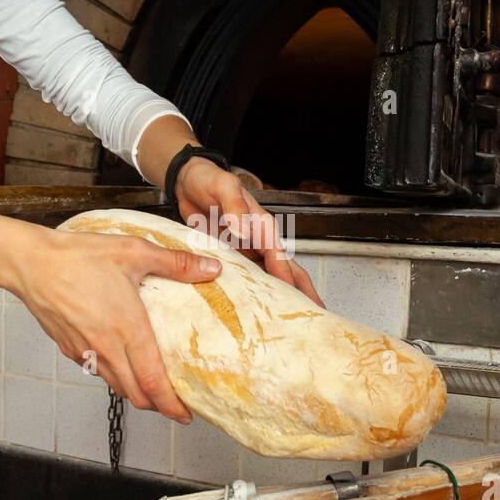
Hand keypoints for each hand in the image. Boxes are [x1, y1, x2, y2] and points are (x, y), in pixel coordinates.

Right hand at [9, 226, 221, 422]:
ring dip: (137, 392)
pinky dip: (114, 376)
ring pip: (116, 386)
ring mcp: (85, 351)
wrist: (31, 263)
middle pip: (137, 394)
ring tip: (152, 386)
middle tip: (176, 404)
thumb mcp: (134, 252)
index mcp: (127, 329)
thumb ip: (176, 263)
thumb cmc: (79, 257)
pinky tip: (121, 361)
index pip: (153, 382)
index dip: (171, 404)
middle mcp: (106, 347)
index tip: (186, 414)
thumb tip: (211, 268)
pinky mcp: (69, 348)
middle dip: (159, 405)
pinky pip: (97, 371)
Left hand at [175, 158, 323, 306]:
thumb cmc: (207, 179)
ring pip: (269, 277)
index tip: (295, 301)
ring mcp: (247, 249)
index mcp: (262, 226)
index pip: (279, 258)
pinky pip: (247, 277)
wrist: (187, 181)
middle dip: (302, 293)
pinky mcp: (232, 255)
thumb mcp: (223, 186)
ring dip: (280, 297)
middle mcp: (259, 240)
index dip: (288, 280)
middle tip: (312, 316)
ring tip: (288, 321)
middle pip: (286, 270)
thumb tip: (243, 228)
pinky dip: (255, 293)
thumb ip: (234, 206)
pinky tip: (258, 309)